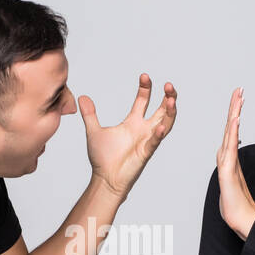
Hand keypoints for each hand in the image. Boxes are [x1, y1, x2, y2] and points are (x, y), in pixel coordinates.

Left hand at [81, 74, 176, 198]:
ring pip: (166, 123)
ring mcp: (146, 140)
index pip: (143, 101)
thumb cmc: (102, 158)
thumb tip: (82, 97)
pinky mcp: (145, 153)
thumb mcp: (94, 131)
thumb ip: (90, 115)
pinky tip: (161, 126)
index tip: (144, 76)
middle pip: (162, 110)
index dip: (145, 88)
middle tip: (169, 85)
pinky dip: (159, 134)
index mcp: (132, 122)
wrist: (104, 178)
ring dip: (170, 112)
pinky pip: (155, 142)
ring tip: (171, 99)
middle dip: (168, 97)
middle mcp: (143, 129)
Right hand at [216, 87, 254, 240]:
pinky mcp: (228, 173)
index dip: (235, 113)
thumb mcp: (237, 180)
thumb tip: (232, 147)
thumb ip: (234, 164)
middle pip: (230, 128)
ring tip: (237, 100)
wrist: (241, 221)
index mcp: (230, 159)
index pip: (232, 131)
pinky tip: (234, 122)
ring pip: (229, 135)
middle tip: (238, 90)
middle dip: (234, 108)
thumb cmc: (238, 204)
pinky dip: (231, 134)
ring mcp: (226, 165)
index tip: (239, 98)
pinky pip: (230, 148)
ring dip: (233, 116)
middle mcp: (227, 159)